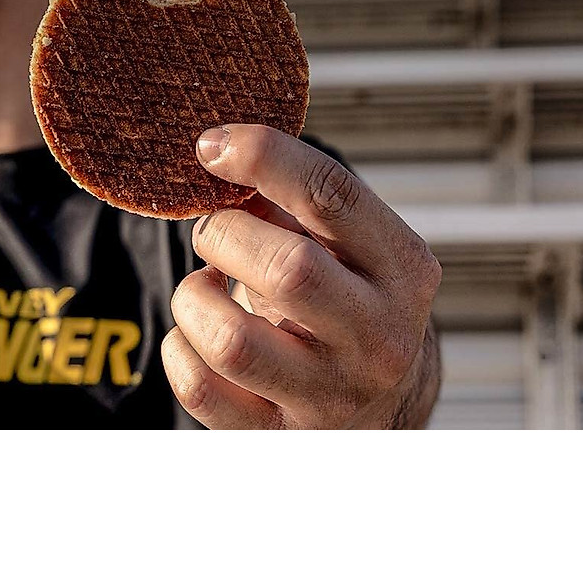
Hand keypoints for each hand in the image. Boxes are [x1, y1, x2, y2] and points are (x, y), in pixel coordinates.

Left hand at [162, 124, 442, 428]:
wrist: (377, 407)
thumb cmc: (347, 303)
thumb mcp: (350, 248)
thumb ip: (301, 204)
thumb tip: (221, 156)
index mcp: (403, 271)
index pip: (333, 196)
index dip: (264, 157)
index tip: (212, 145)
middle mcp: (377, 338)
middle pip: (287, 269)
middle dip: (225, 234)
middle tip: (214, 231)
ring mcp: (329, 396)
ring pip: (232, 340)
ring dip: (194, 296)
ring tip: (205, 286)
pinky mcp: (278, 437)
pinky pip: (200, 387)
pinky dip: (179, 347)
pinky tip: (196, 333)